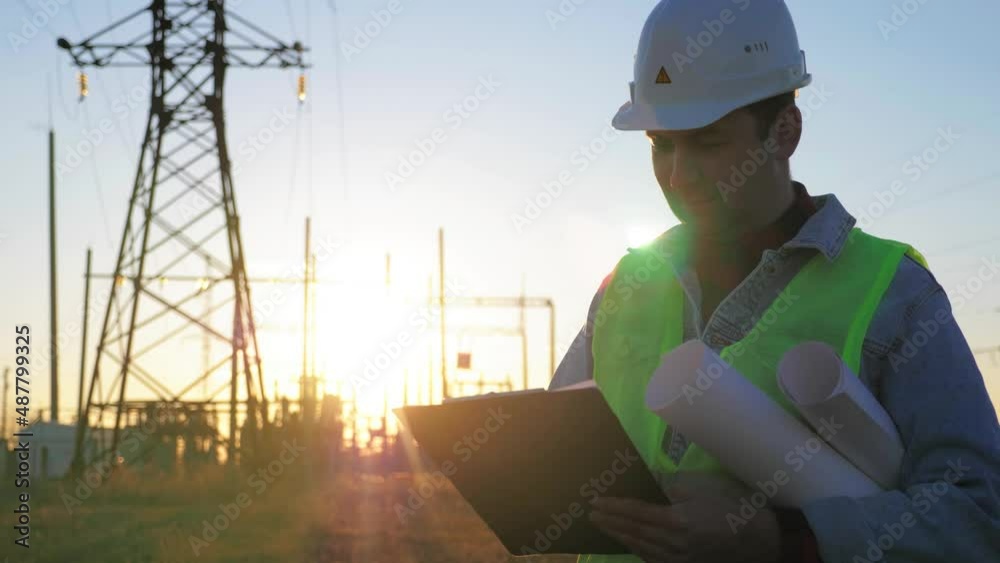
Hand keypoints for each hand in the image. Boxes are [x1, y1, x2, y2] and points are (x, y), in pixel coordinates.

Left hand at [588, 473, 781, 562]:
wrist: (763, 541)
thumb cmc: (734, 507)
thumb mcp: (704, 488)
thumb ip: (674, 485)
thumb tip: (653, 479)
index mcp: (677, 520)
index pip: (636, 513)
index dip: (614, 507)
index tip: (595, 501)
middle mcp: (674, 543)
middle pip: (634, 532)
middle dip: (611, 522)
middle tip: (592, 514)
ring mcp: (679, 559)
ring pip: (642, 548)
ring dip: (620, 537)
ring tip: (605, 527)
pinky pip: (655, 560)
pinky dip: (638, 551)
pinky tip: (630, 545)